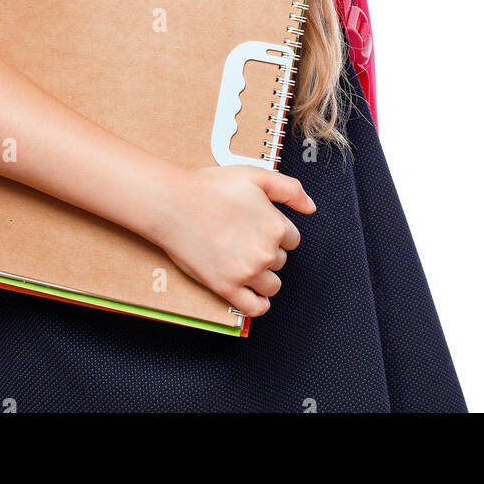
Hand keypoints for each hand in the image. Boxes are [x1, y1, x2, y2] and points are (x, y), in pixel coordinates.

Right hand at [151, 165, 315, 318]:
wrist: (172, 204)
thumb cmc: (209, 187)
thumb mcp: (255, 175)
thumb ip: (289, 189)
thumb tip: (311, 207)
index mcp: (275, 226)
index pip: (292, 239)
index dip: (275, 231)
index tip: (258, 226)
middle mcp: (265, 252)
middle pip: (281, 261)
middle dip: (267, 251)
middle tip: (244, 237)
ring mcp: (247, 273)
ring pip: (272, 285)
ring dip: (263, 276)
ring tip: (244, 260)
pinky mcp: (227, 288)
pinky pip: (255, 308)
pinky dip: (258, 304)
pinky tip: (253, 294)